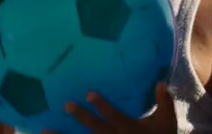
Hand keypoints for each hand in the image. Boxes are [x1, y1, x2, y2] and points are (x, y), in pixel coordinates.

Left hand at [57, 84, 176, 133]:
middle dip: (82, 117)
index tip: (89, 93)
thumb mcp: (167, 122)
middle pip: (96, 129)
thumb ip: (164, 102)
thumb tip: (160, 81)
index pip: (114, 116)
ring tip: (44, 131)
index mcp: (130, 129)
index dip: (102, 106)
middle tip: (66, 105)